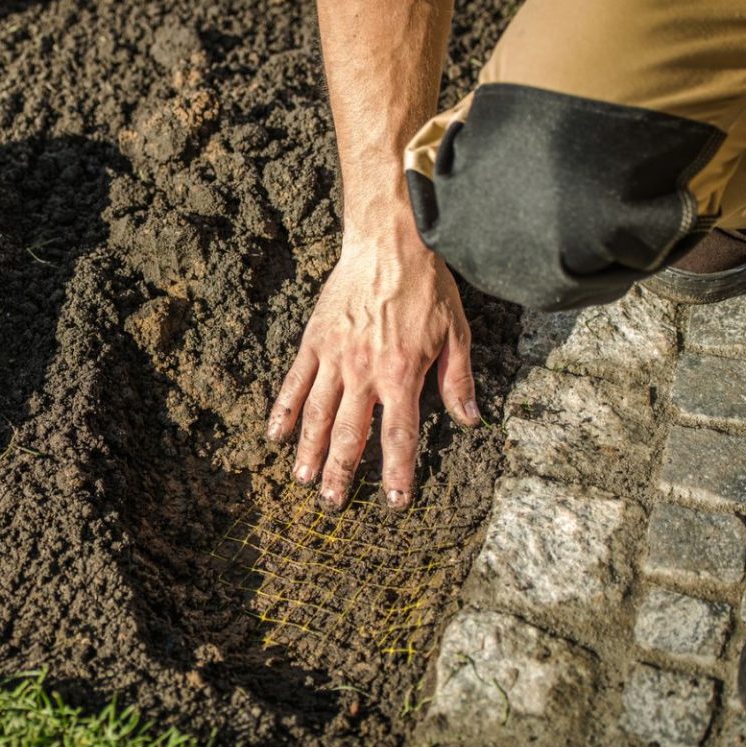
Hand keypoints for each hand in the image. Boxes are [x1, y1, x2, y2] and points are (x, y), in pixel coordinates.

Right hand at [267, 237, 478, 510]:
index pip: (398, 436)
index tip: (394, 502)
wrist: (389, 242)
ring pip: (316, 414)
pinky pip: (294, 382)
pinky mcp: (314, 341)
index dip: (397, 473)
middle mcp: (364, 372)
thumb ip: (458, 379)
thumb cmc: (427, 285)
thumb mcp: (457, 332)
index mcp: (402, 374)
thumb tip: (470, 420)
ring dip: (308, 451)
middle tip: (333, 504)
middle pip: (349, 434)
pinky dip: (283, 410)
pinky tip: (275, 435)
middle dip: (341, 473)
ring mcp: (334, 357)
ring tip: (302, 480)